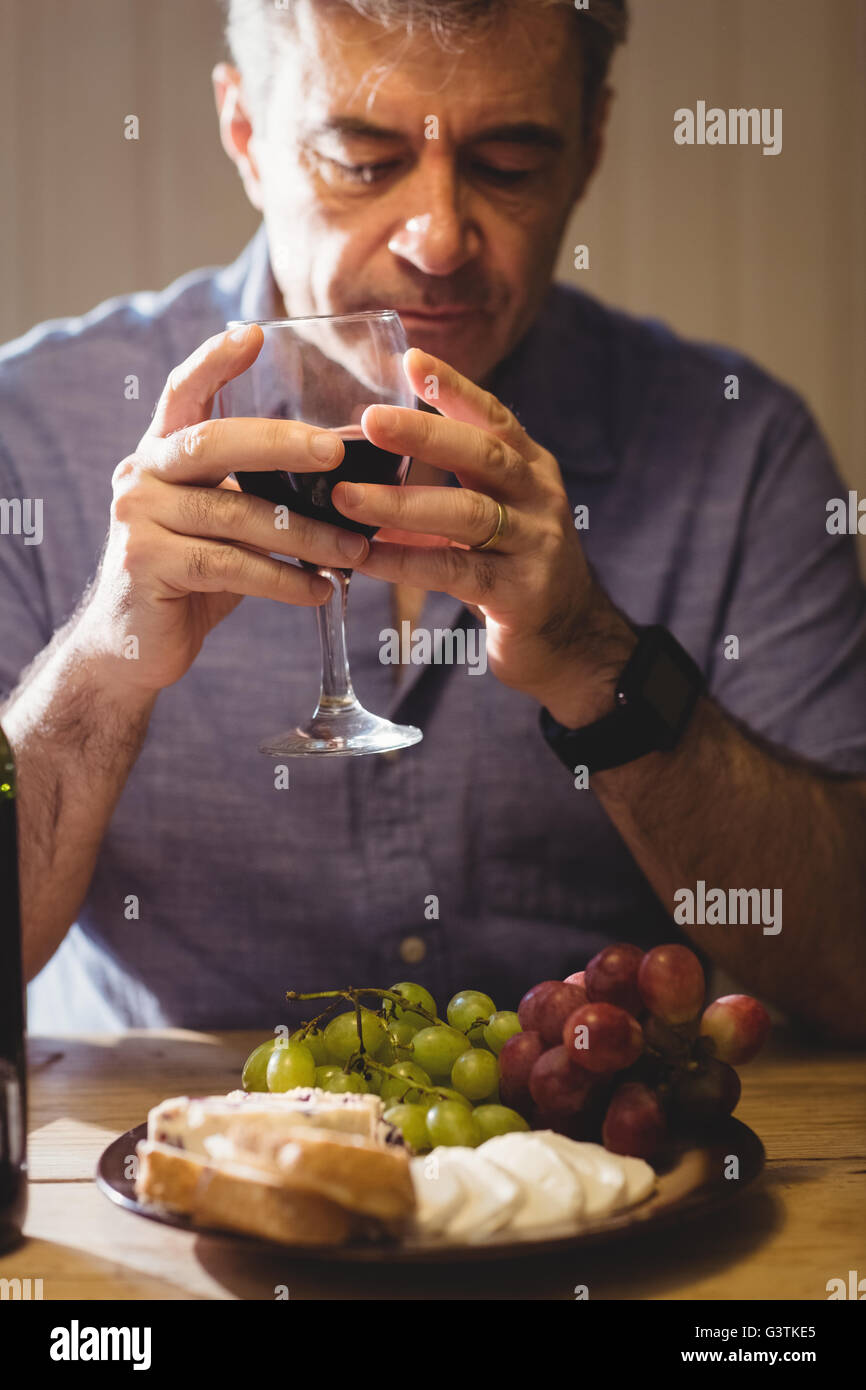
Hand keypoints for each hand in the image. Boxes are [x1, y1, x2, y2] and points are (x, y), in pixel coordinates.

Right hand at [80, 325, 368, 693]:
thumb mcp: (218, 525)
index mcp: (161, 454)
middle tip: (337, 451)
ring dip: (305, 535)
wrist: (130, 648)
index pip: (183, 394)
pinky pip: (230, 566)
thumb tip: (342, 478)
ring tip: (354, 551)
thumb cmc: (191, 579)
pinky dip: (284, 580)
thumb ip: (252, 494)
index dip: (214, 361)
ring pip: (235, 515)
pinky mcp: (147, 565)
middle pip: (213, 443)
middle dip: (281, 443)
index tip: (254, 332)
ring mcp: (137, 519)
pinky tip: (320, 590)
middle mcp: (142, 475)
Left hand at [332, 348, 635, 724]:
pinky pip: (455, 571)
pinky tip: (364, 558)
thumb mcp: (491, 518)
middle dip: (424, 434)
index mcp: (531, 469)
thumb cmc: (515, 571)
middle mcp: (539, 498)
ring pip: (467, 513)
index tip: (411, 360)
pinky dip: (405, 562)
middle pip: (484, 454)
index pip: (493, 416)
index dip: (454, 388)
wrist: (570, 640)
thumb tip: (363, 474)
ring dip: (401, 504)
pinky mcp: (520, 593)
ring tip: (346, 497)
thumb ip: (445, 491)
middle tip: (369, 420)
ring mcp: (535, 545)